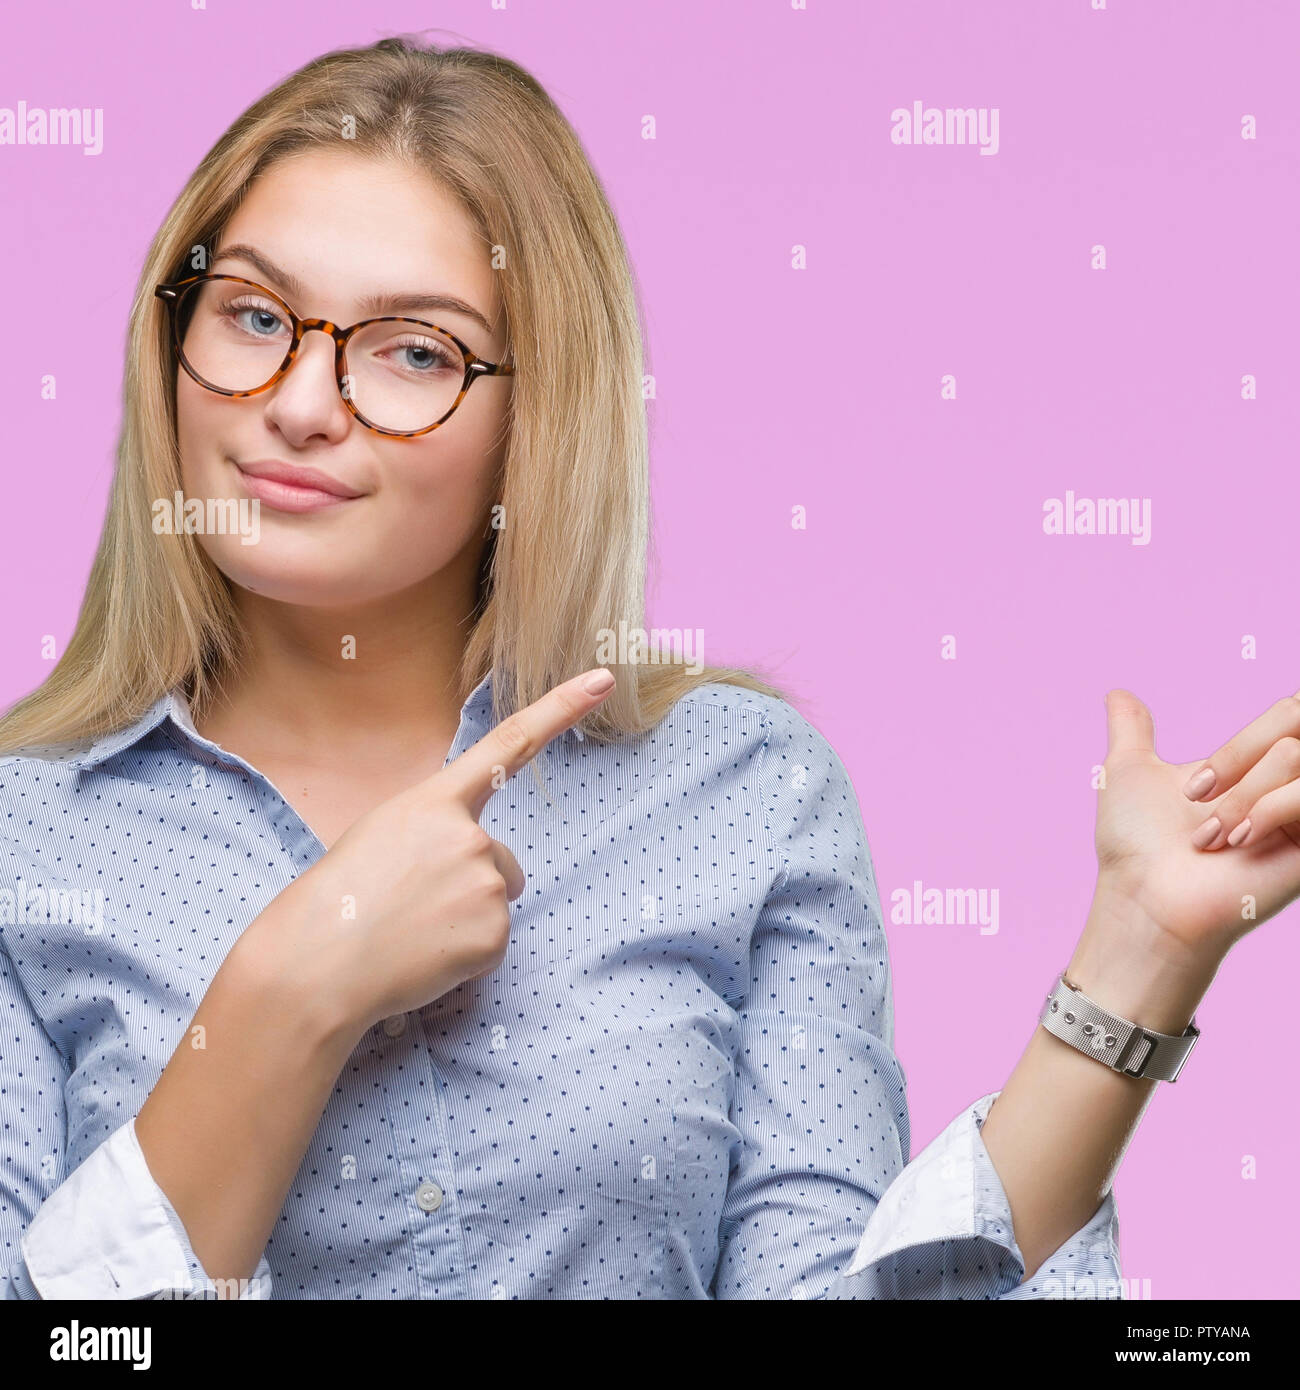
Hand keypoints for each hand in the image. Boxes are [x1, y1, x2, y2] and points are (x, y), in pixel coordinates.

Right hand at [244, 668, 616, 1031]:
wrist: (315, 965)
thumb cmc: (337, 900)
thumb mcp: (379, 836)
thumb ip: (434, 831)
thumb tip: (474, 863)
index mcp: (433, 802)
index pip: (509, 744)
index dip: (561, 708)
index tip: (603, 681)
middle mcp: (469, 835)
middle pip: (498, 857)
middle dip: (466, 882)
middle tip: (409, 904)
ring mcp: (485, 884)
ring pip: (496, 899)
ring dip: (463, 916)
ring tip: (410, 929)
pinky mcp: (492, 934)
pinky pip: (492, 940)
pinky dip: (464, 953)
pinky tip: (424, 955)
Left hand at [1085, 689, 1299, 987]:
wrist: (1144, 899)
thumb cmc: (1135, 845)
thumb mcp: (1129, 772)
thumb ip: (1131, 729)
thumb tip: (1118, 693)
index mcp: (1256, 769)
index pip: (1288, 714)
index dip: (1238, 749)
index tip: (1192, 792)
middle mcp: (1287, 789)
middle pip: (1297, 724)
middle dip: (1242, 762)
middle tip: (1202, 803)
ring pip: (1296, 758)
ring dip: (1243, 797)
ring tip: (1214, 839)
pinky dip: (1266, 811)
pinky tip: (1238, 843)